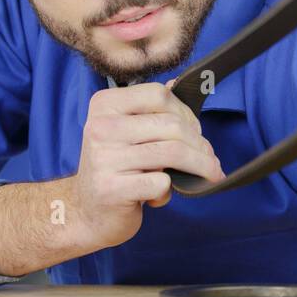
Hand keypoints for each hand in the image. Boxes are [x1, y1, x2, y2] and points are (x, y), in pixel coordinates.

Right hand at [70, 83, 223, 249]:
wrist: (86, 212)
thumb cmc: (115, 168)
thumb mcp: (126, 131)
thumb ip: (150, 109)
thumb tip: (179, 84)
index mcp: (104, 105)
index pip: (158, 94)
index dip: (185, 112)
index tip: (196, 130)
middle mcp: (100, 128)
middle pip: (171, 125)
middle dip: (201, 144)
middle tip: (210, 158)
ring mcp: (104, 159)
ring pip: (173, 153)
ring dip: (200, 166)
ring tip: (209, 173)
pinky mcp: (112, 189)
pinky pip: (161, 182)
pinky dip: (169, 190)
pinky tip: (159, 196)